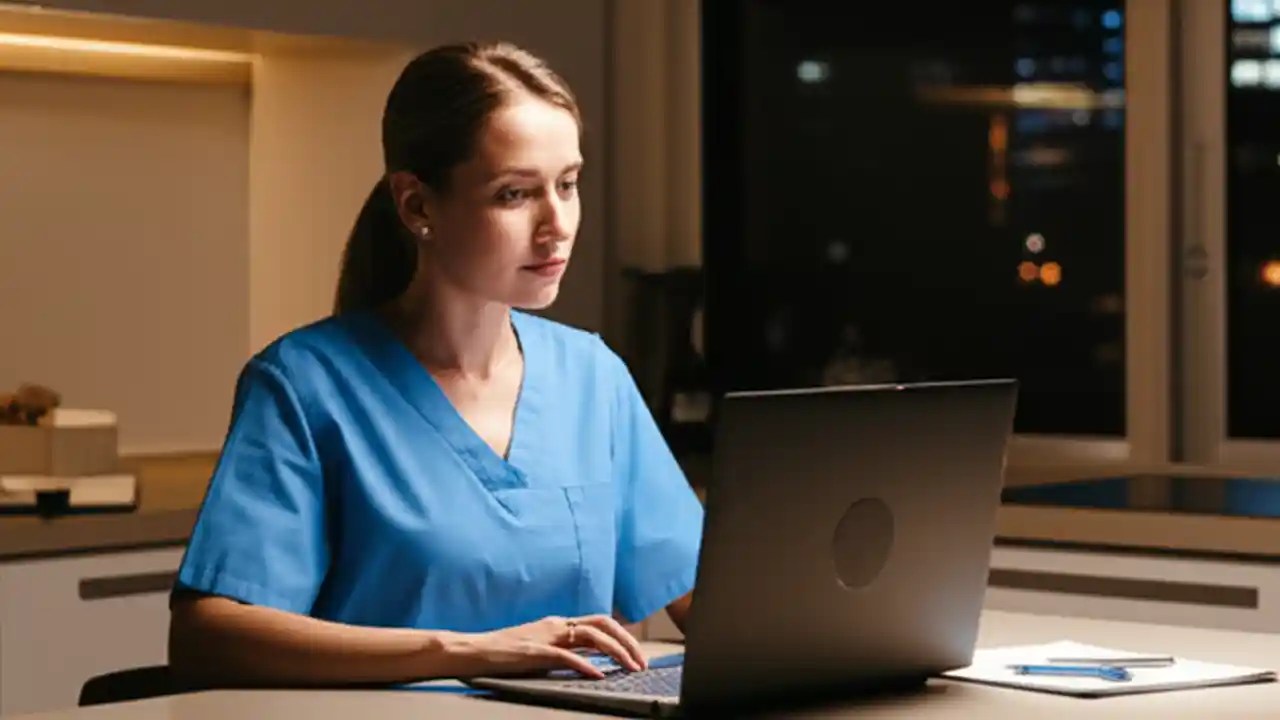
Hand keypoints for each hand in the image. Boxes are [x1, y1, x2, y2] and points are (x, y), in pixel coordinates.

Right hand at [456, 614, 647, 678]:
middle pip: (602, 624)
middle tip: (641, 662)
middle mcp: (556, 625)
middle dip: (627, 641)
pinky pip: (566, 655)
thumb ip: (564, 651)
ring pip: (591, 636)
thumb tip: (592, 662)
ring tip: (630, 668)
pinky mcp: (535, 651)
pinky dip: (585, 664)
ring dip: (616, 651)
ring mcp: (546, 636)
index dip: (622, 636)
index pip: (599, 623)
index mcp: (559, 624)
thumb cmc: (505, 653)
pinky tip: (599, 674)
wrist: (474, 651)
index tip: (636, 654)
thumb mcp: (542, 649)